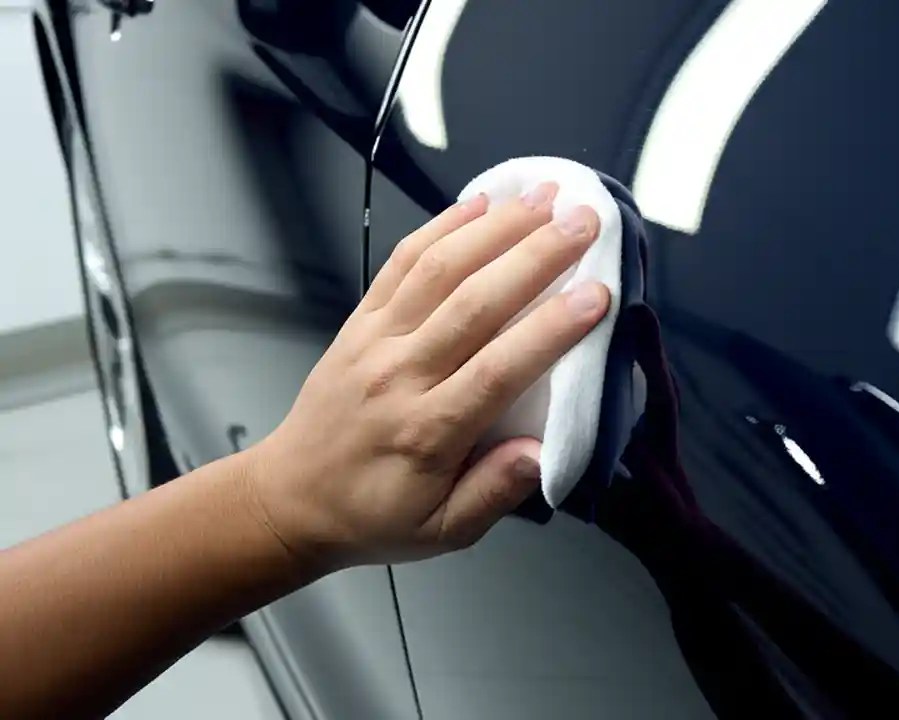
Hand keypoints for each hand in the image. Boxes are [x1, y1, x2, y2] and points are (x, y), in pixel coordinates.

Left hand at [241, 182, 607, 571]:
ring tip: (545, 196)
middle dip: (536, 255)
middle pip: (474, 302)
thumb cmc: (375, 515)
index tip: (598, 295)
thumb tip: (543, 454)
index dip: (551, 328)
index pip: (498, 369)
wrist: (290, 499)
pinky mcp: (361, 320)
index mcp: (428, 431)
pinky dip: (440, 226)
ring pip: (439, 269)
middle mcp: (400, 375)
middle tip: (586, 221)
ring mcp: (376, 340)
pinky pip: (401, 263)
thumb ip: (495, 493)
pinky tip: (479, 203)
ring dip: (496, 226)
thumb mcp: (443, 532)